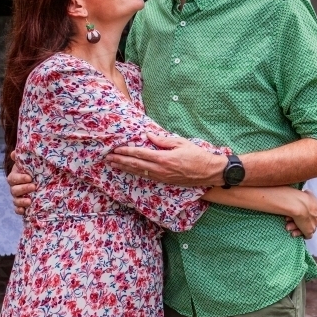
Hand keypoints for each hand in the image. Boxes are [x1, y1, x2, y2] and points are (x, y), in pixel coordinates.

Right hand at [6, 152, 35, 215]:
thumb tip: (14, 153)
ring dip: (21, 201)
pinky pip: (17, 209)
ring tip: (29, 201)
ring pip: (15, 200)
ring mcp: (18, 197)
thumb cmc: (36, 170)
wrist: (43, 180)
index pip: (13, 178)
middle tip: (33, 187)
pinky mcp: (22, 205)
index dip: (20, 178)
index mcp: (16, 176)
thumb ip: (24, 158)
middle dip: (23, 189)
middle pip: (14, 190)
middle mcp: (15, 187)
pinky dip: (19, 210)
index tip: (30, 178)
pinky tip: (24, 211)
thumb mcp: (32, 163)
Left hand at [106, 132, 225, 186]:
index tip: (116, 149)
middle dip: (121, 161)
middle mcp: (160, 169)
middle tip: (108, 158)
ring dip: (125, 168)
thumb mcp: (181, 142)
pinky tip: (129, 170)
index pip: (140, 154)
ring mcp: (161, 177)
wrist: (208, 172)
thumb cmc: (197, 155)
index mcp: (163, 158)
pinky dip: (135, 173)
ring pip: (139, 172)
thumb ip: (163, 140)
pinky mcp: (164, 181)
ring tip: (113, 164)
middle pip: (136, 165)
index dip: (127, 151)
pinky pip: (146, 177)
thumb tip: (148, 135)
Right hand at [285, 190, 316, 239]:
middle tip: (288, 221)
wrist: (298, 204)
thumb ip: (308, 195)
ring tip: (288, 226)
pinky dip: (300, 234)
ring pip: (306, 228)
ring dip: (296, 227)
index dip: (304, 214)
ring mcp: (315, 226)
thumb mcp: (308, 193)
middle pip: (309, 222)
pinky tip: (294, 233)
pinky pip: (306, 235)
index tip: (295, 213)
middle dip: (298, 222)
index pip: (313, 214)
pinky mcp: (309, 232)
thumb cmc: (301, 197)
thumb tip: (306, 193)